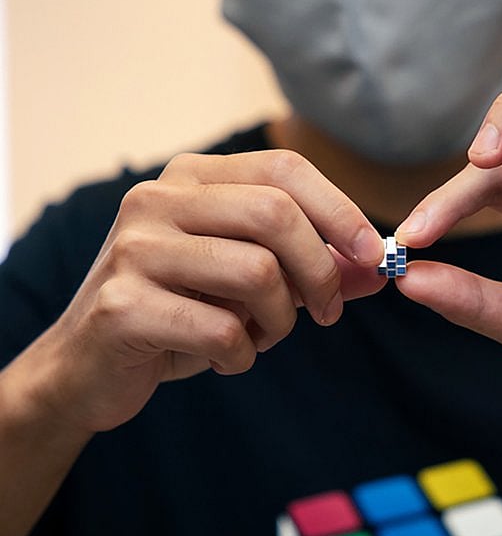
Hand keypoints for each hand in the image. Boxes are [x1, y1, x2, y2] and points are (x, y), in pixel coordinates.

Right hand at [37, 150, 385, 432]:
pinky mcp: (123, 305)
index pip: (284, 169)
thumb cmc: (178, 314)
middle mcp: (158, 199)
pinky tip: (226, 358)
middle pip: (276, 214)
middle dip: (320, 271)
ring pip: (256, 273)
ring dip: (280, 321)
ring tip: (263, 337)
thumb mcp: (249, 285)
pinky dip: (242, 356)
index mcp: (191, 178)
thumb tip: (379, 270)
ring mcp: (136, 249)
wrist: (88, 366)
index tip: (374, 255)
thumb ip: (311, 270)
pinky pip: (222, 330)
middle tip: (326, 313)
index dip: (341, 212)